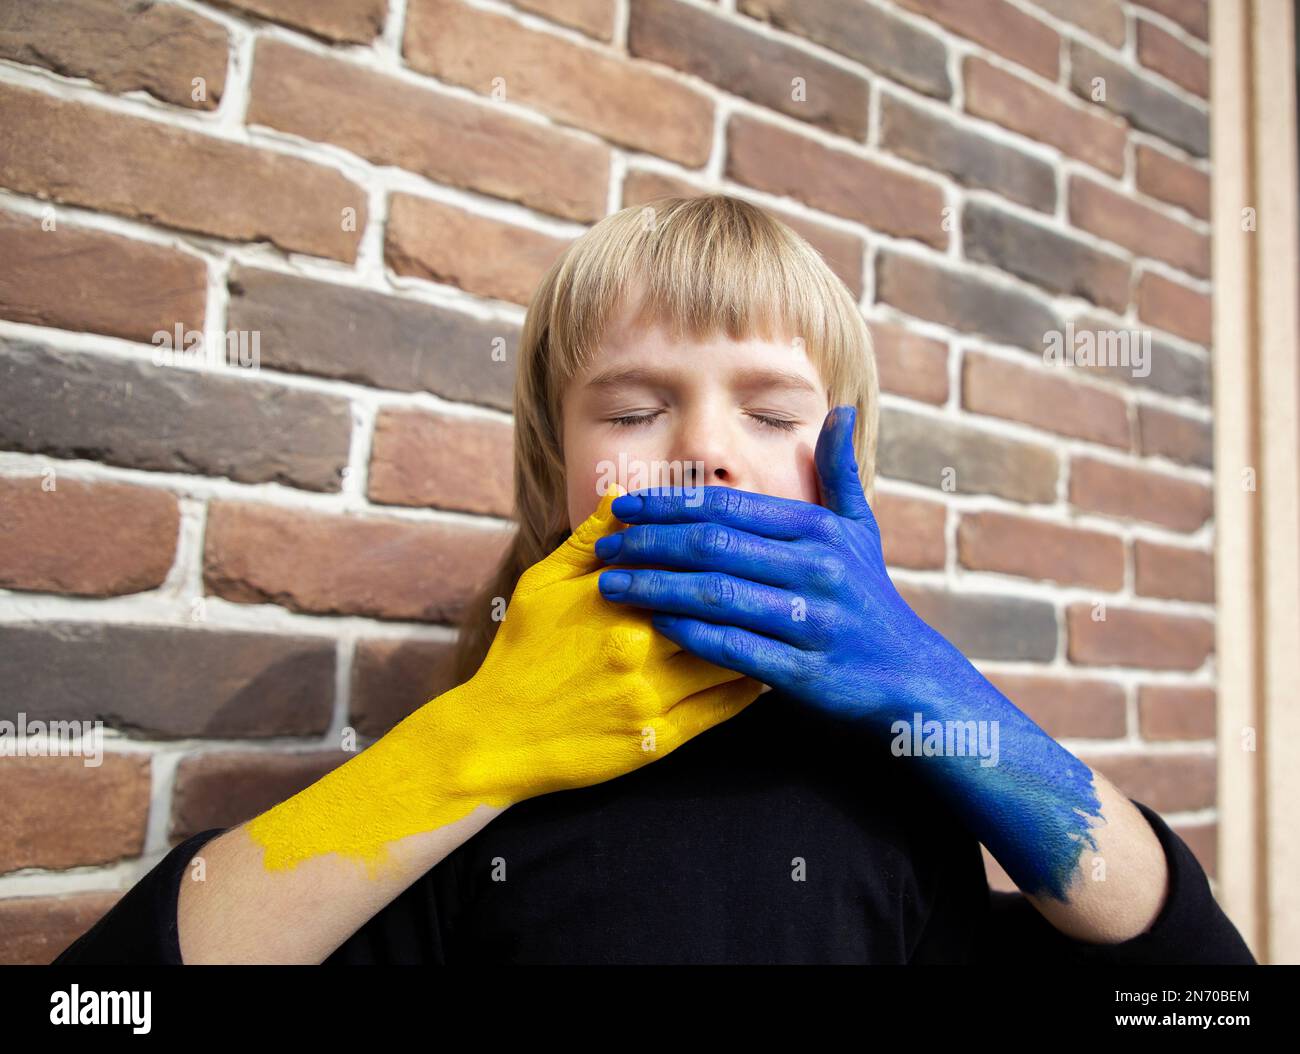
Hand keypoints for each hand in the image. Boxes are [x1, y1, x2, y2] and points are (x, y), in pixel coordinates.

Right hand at [440, 483, 763, 803]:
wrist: (496, 738)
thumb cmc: (519, 654)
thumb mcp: (541, 586)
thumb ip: (586, 541)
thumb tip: (622, 495)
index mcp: (612, 601)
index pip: (685, 561)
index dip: (720, 548)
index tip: (748, 537)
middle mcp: (637, 645)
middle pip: (715, 605)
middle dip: (751, 587)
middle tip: (782, 574)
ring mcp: (650, 696)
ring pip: (729, 655)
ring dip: (760, 635)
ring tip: (782, 619)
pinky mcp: (659, 739)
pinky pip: (722, 708)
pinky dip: (750, 685)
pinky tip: (765, 669)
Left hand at [594, 406, 934, 726]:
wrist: (910, 678)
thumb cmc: (870, 598)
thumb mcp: (861, 531)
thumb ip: (841, 472)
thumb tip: (841, 410)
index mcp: (817, 530)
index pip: (727, 505)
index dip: (668, 503)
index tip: (622, 507)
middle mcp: (814, 569)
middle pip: (712, 544)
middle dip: (648, 542)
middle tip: (603, 546)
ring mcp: (809, 621)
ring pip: (715, 594)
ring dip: (654, 587)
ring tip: (610, 585)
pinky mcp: (803, 671)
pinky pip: (734, 648)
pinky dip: (690, 634)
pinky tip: (654, 625)